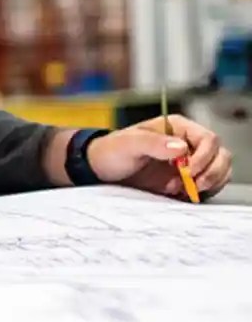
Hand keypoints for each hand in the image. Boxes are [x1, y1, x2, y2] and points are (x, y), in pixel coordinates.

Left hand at [86, 115, 232, 198]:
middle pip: (220, 155)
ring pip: (219, 170)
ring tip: (185, 190)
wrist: (100, 169)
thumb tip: (181, 147)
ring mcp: (188, 161)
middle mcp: (187, 142)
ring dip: (210, 183)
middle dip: (211, 172)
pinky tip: (183, 194)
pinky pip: (208, 184)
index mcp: (177, 127)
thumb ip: (152, 143)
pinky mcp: (185, 178)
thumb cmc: (110, 151)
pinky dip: (203, 191)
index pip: (209, 139)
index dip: (204, 156)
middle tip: (192, 185)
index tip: (189, 171)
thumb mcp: (127, 144)